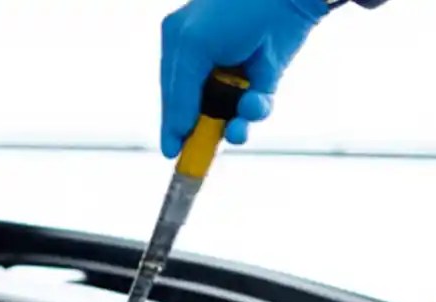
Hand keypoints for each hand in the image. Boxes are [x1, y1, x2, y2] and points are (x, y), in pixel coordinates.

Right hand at [160, 0, 328, 157]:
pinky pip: (255, 107)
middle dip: (203, 130)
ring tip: (236, 130)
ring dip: (233, 125)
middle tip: (201, 154)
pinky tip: (255, 102)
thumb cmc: (229, 12)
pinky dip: (255, 110)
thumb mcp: (192, 48)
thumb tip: (177, 132)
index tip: (171, 153)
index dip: (171, 124)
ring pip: (229, 114)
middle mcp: (205, 62)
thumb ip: (181, 92)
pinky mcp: (264, 78)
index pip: (172, 94)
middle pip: (199, 110)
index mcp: (179, 48)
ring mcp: (235, 72)